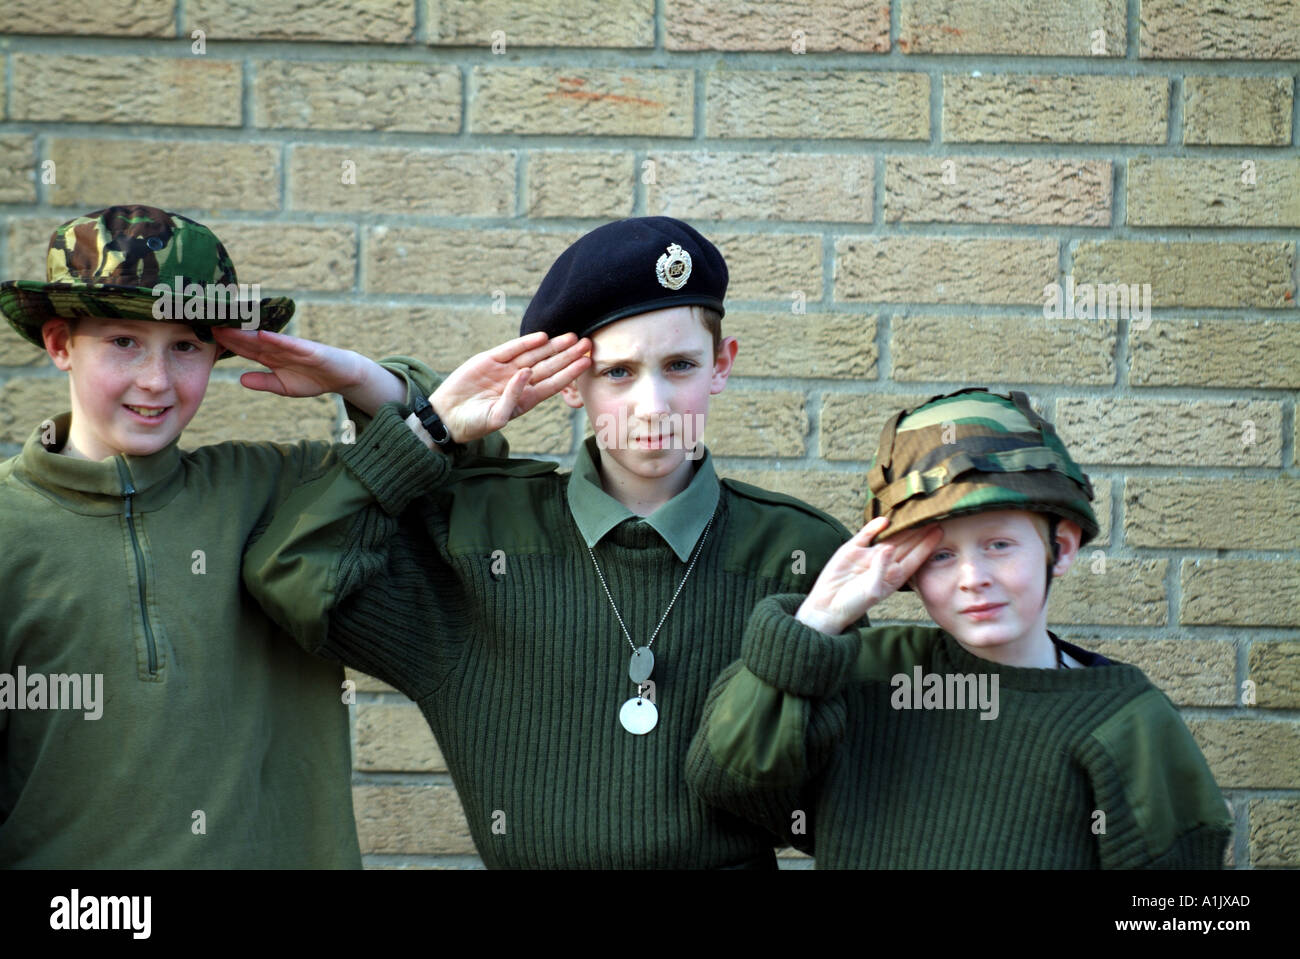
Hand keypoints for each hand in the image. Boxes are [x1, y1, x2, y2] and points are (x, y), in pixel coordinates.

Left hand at [212, 328, 405, 413]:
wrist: (343, 375)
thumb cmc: (314, 378)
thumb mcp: (284, 386)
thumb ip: (263, 382)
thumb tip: (240, 380)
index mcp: (270, 356)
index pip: (242, 347)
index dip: (224, 341)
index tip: (203, 333)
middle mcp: (278, 347)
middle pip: (248, 338)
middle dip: (228, 330)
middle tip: (205, 319)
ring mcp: (292, 347)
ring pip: (264, 337)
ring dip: (246, 330)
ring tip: (226, 322)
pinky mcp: (308, 350)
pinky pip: (290, 344)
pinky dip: (276, 339)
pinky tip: (260, 334)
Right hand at [429, 331, 591, 443]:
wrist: (447, 417)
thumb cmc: (474, 424)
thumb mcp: (497, 418)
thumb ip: (513, 398)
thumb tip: (525, 373)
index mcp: (526, 399)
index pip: (554, 383)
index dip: (570, 372)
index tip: (586, 362)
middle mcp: (519, 382)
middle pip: (549, 365)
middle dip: (568, 355)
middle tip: (587, 343)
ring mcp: (505, 369)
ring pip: (534, 354)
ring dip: (552, 346)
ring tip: (571, 337)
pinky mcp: (489, 360)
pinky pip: (511, 349)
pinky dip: (526, 342)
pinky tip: (542, 337)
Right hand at [796, 517, 942, 634]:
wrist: (827, 605)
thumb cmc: (854, 604)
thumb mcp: (872, 590)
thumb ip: (881, 569)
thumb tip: (888, 546)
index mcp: (894, 575)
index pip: (914, 556)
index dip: (927, 543)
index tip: (940, 530)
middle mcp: (884, 563)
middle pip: (905, 543)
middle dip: (919, 530)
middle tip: (934, 513)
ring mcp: (868, 554)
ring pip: (888, 536)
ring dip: (900, 525)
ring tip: (914, 511)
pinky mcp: (852, 549)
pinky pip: (866, 535)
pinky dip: (874, 526)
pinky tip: (884, 519)